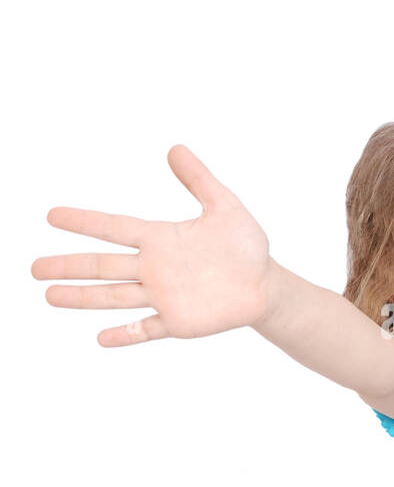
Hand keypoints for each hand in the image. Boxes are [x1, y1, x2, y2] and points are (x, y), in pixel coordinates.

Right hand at [31, 145, 271, 346]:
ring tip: (50, 296)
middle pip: (103, 265)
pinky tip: (101, 338)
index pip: (114, 227)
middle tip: (34, 268)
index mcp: (161, 238)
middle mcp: (154, 268)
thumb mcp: (225, 206)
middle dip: (69, 266)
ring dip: (83, 298)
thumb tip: (175, 148)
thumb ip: (199, 179)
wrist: (265, 285)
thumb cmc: (245, 246)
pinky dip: (125, 334)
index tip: (52, 216)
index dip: (85, 221)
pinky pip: (146, 329)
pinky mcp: (178, 322)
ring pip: (114, 297)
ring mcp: (163, 296)